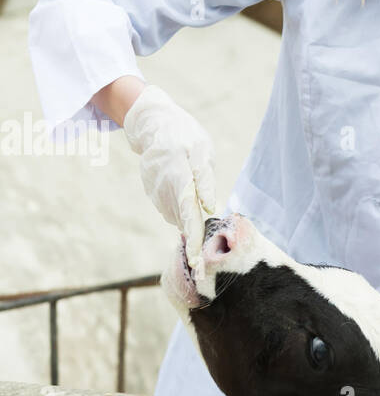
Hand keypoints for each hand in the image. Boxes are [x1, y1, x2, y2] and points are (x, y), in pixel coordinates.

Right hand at [122, 84, 217, 265]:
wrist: (154, 125)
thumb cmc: (185, 136)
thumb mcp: (201, 151)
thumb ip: (205, 180)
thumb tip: (210, 207)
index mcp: (180, 179)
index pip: (189, 216)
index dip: (193, 241)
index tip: (195, 263)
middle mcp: (165, 190)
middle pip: (183, 223)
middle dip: (193, 245)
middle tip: (201, 270)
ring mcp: (156, 193)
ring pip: (178, 218)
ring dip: (189, 226)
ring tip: (200, 227)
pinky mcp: (154, 193)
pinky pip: (173, 209)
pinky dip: (182, 211)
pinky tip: (187, 200)